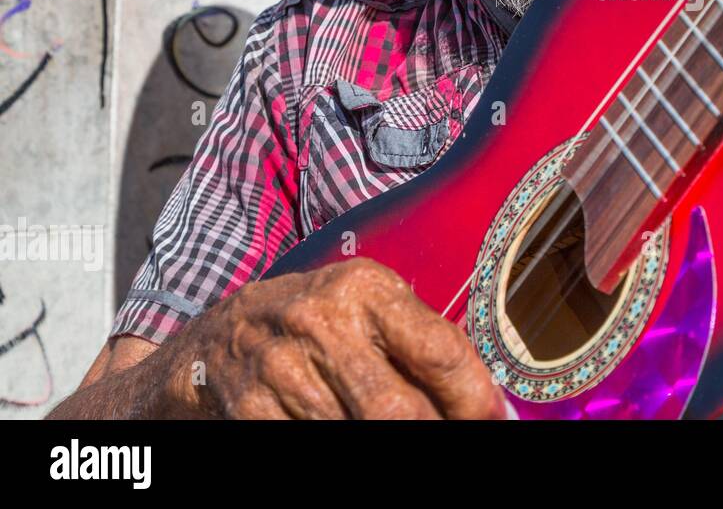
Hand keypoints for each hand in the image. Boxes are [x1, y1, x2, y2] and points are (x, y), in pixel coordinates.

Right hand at [159, 258, 506, 418]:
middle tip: (454, 439)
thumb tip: (487, 401)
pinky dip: (339, 448)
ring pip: (358, 434)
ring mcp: (282, 368)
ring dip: (387, 446)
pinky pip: (315, 444)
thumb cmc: (314, 322)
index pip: (440, 351)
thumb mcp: (366, 308)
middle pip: (401, 411)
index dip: (475, 398)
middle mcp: (323, 321)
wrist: (215, 339)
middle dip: (437, 434)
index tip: (494, 420)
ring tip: (405, 433)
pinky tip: (348, 436)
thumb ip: (421, 341)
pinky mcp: (252, 408)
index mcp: (365, 288)